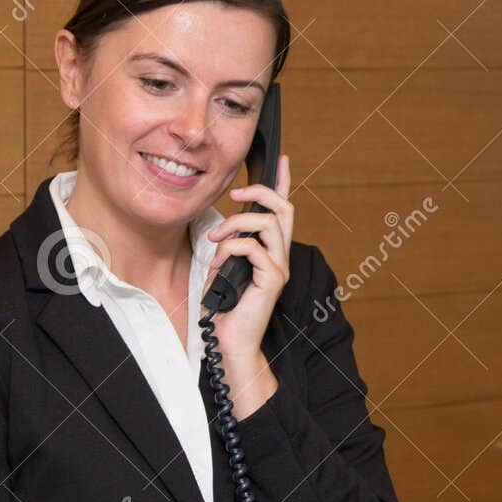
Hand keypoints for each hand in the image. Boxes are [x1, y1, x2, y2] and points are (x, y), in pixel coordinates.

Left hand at [200, 153, 293, 370]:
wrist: (229, 341)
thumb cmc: (224, 308)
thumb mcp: (221, 268)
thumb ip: (228, 246)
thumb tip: (221, 229)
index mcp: (270, 250)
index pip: (282, 211)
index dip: (283, 182)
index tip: (283, 159)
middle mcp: (279, 256)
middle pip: (284, 208)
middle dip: (261, 191)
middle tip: (236, 191)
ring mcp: (279, 267)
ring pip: (269, 223)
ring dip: (237, 223)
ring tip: (217, 237)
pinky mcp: (273, 280)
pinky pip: (253, 248)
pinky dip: (231, 248)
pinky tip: (219, 260)